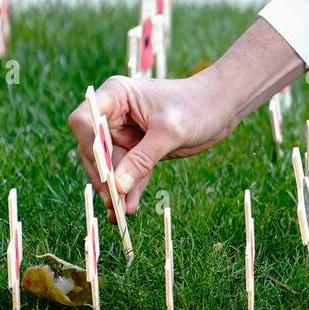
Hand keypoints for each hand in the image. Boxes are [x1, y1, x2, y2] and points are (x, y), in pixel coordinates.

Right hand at [69, 73, 234, 218]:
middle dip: (104, 176)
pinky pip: (128, 172)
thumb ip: (142, 159)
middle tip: (113, 201)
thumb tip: (117, 187)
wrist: (222, 108)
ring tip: (120, 213)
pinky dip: (129, 189)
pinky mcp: (138, 149)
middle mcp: (114, 113)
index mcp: (116, 96)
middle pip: (94, 149)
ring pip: (110, 165)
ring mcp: (125, 132)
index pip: (86, 122)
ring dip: (116, 189)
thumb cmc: (198, 106)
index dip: (90, 148)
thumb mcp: (170, 132)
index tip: (104, 173)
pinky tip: (129, 208)